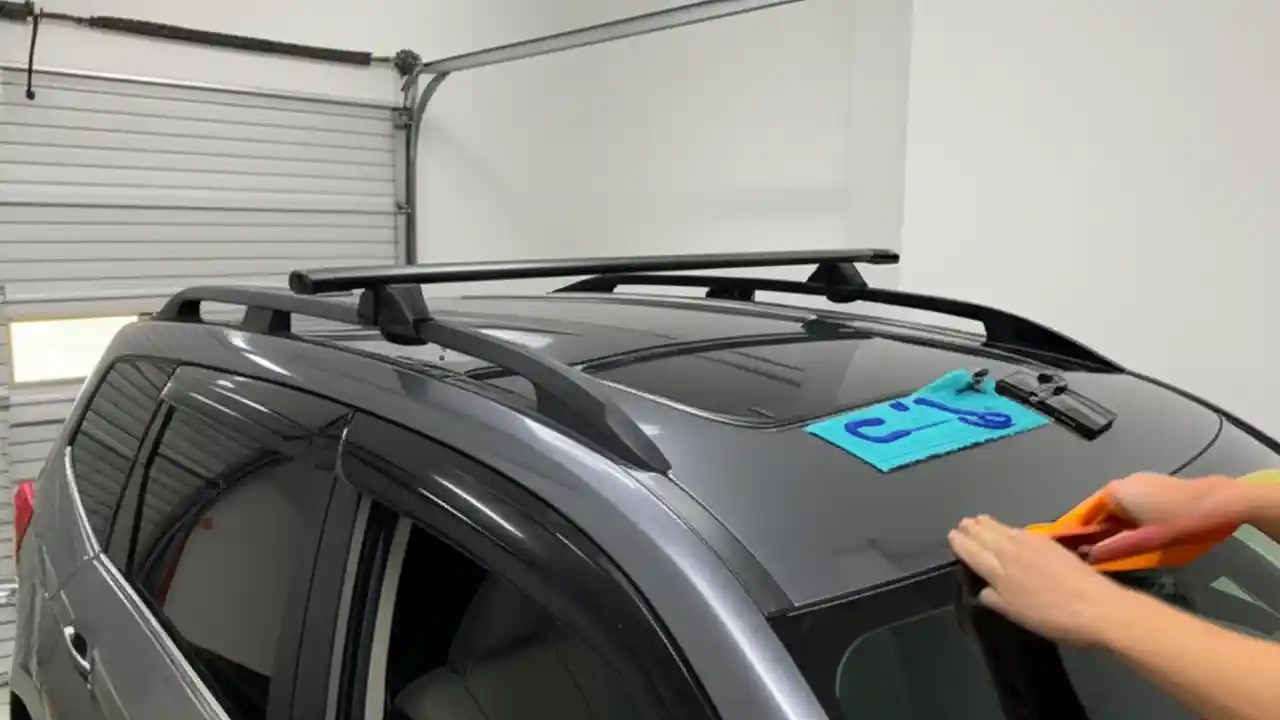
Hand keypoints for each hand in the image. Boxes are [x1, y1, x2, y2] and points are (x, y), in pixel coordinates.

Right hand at [949, 515, 1136, 645]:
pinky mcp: (1048, 542)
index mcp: (998, 572)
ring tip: (979, 519)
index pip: (972, 551)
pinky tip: (1009, 529)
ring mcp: (1030, 544)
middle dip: (972, 529)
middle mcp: (1009, 552)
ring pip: (1001, 529)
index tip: (953, 535)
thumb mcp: (1016, 615)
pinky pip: (1019, 530)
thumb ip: (995, 599)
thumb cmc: (1053, 618)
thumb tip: (983, 589)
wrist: (1095, 606)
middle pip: (985, 535)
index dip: (961, 543)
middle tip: (964, 523)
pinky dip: (1007, 527)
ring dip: (987, 524)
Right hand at [1088, 473, 1248, 562]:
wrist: (1219, 503)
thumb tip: (1087, 557)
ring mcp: (1139, 481)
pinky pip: (1134, 504)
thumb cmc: (1177, 523)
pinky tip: (1145, 533)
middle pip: (1102, 512)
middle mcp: (1120, 483)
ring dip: (1119, 527)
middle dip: (1102, 532)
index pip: (1084, 516)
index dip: (1081, 536)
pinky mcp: (1155, 484)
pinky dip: (1133, 519)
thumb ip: (1112, 549)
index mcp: (1112, 493)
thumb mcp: (1143, 542)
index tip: (1080, 554)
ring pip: (1119, 509)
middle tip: (1107, 556)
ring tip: (1127, 547)